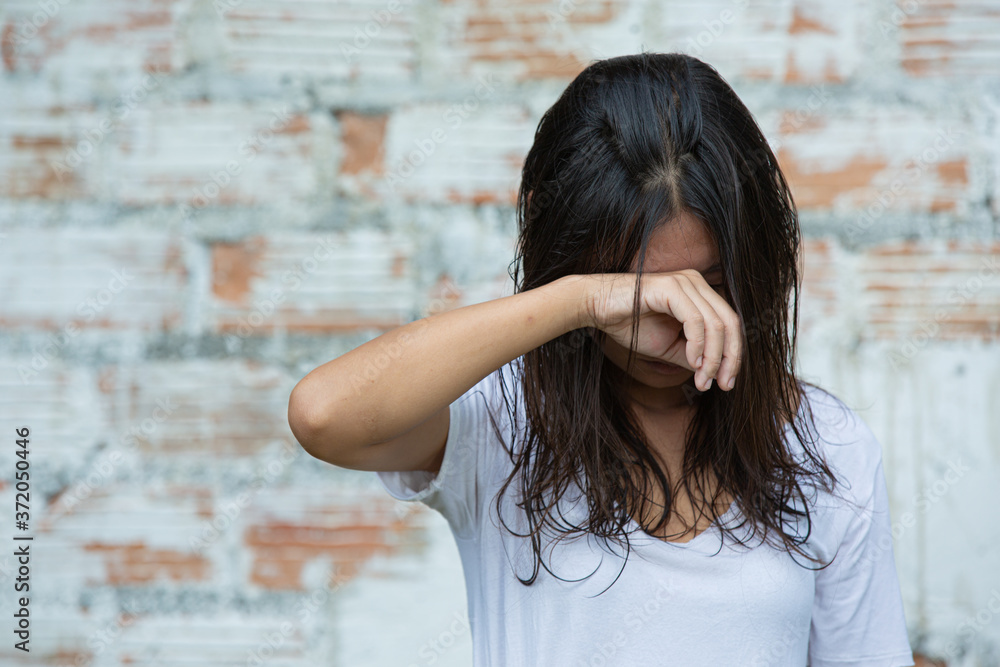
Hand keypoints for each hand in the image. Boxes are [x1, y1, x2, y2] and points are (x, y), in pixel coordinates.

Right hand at [583, 270, 741, 390]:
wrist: (595, 308)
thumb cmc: (629, 324)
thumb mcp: (669, 347)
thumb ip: (695, 356)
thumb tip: (715, 373)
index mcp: (699, 293)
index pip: (729, 324)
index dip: (733, 355)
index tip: (725, 383)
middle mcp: (696, 283)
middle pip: (730, 323)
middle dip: (730, 358)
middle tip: (722, 385)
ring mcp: (684, 282)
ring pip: (715, 323)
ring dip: (713, 357)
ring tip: (702, 379)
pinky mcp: (671, 287)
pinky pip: (695, 320)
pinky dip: (697, 345)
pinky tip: (691, 362)